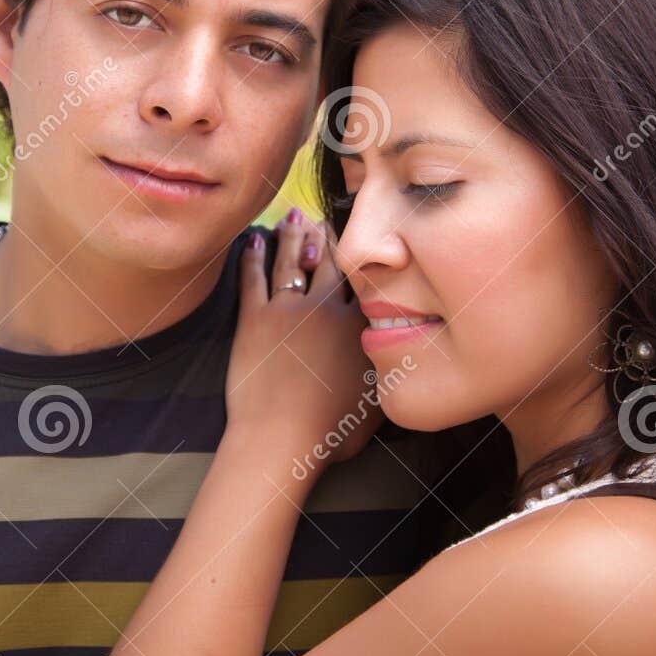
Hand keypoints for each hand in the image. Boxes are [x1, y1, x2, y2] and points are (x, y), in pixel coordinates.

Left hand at [227, 210, 381, 473]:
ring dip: (293, 236)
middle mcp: (325, 309)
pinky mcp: (253, 319)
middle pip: (329, 262)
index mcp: (358, 326)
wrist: (281, 438)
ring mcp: (287, 310)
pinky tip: (253, 240)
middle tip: (324, 218)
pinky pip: (253, 278)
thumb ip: (389, 369)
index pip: (365, 281)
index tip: (364, 239)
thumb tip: (402, 352)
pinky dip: (252, 257)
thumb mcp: (377, 402)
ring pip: (291, 261)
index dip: (363, 257)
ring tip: (294, 217)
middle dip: (328, 236)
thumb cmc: (331, 431)